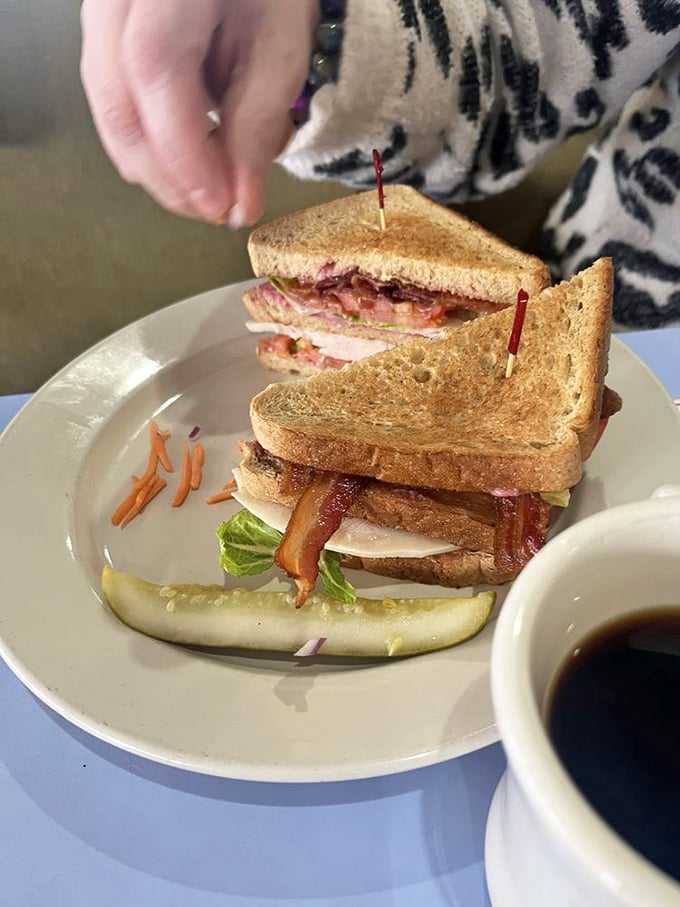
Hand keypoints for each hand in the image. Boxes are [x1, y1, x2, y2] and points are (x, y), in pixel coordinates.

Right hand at [80, 0, 318, 225]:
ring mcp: (97, 13)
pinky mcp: (100, 37)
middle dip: (167, 175)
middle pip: (118, 101)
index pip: (155, 70)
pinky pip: (111, 102)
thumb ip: (256, 127)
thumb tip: (241, 208)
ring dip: (156, 168)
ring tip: (206, 192)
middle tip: (216, 212)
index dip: (184, 152)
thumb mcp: (278, 49)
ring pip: (108, 109)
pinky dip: (148, 144)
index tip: (220, 206)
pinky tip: (186, 159)